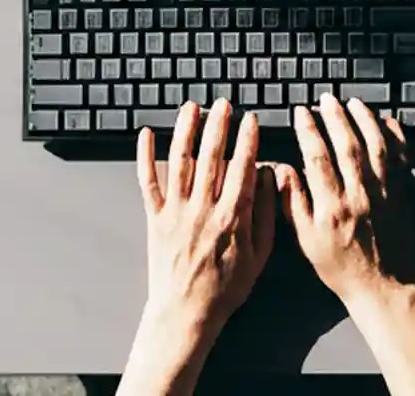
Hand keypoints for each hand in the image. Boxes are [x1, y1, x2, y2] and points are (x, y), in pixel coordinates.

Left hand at [118, 100, 276, 395]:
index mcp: (232, 217)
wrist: (186, 312)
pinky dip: (145, 156)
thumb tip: (269, 179)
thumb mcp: (259, 256)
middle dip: (217, 125)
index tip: (250, 120)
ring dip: (185, 130)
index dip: (246, 140)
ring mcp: (175, 212)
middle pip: (211, 157)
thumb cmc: (225, 288)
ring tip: (191, 108)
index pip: (242, 168)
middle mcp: (202, 209)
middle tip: (222, 104)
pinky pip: (148, 182)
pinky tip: (146, 134)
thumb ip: (265, 215)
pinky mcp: (154, 218)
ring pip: (180, 162)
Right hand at [272, 93, 414, 304]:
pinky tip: (386, 122)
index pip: (318, 157)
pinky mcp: (402, 194)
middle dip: (335, 117)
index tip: (302, 113)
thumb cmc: (340, 267)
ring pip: (375, 146)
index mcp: (332, 207)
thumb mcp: (306, 239)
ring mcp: (384, 193)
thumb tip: (281, 170)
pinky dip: (395, 137)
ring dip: (364, 120)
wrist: (382, 287)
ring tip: (353, 103)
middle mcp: (359, 195)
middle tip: (327, 99)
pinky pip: (401, 158)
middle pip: (347, 145)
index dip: (308, 130)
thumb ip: (292, 202)